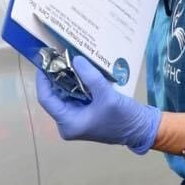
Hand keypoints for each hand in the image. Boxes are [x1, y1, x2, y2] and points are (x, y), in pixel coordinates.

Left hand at [35, 55, 161, 154]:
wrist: (141, 129)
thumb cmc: (123, 117)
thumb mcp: (107, 96)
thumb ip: (90, 77)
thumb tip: (75, 60)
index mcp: (69, 123)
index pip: (46, 99)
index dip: (43, 79)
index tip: (45, 61)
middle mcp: (68, 122)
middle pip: (54, 96)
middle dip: (56, 76)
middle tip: (59, 55)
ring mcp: (76, 118)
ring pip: (64, 94)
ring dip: (67, 78)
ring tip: (69, 59)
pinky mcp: (84, 114)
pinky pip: (75, 96)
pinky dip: (76, 83)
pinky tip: (80, 69)